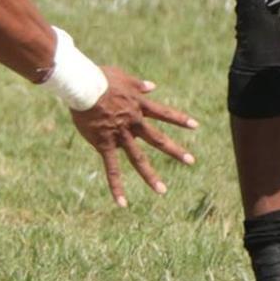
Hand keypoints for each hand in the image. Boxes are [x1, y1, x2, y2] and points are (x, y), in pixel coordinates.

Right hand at [68, 66, 197, 207]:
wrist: (83, 86)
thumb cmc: (99, 78)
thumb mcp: (123, 77)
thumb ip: (138, 84)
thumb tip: (152, 86)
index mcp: (138, 106)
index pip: (164, 114)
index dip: (180, 119)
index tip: (195, 126)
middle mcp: (133, 122)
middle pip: (158, 139)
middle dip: (175, 151)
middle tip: (191, 161)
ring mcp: (120, 135)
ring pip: (138, 159)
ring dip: (150, 176)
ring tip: (163, 191)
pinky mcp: (105, 144)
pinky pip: (112, 169)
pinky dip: (116, 186)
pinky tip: (122, 203)